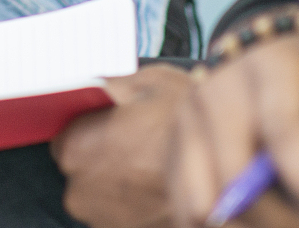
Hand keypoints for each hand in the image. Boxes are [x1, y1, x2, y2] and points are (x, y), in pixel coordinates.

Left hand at [52, 63, 194, 227]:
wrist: (236, 177)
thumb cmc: (192, 131)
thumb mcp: (149, 83)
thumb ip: (110, 86)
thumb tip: (96, 85)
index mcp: (75, 148)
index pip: (63, 136)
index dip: (88, 127)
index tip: (108, 124)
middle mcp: (80, 191)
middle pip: (81, 169)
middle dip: (104, 156)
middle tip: (137, 144)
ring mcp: (105, 221)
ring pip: (103, 195)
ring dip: (121, 183)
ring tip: (153, 167)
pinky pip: (125, 214)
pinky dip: (138, 203)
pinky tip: (160, 186)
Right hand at [168, 37, 298, 227]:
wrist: (266, 49)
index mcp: (270, 68)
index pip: (283, 131)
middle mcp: (216, 88)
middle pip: (235, 176)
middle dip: (284, 222)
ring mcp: (187, 118)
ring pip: (203, 203)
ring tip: (287, 222)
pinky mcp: (173, 145)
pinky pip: (185, 210)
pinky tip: (253, 224)